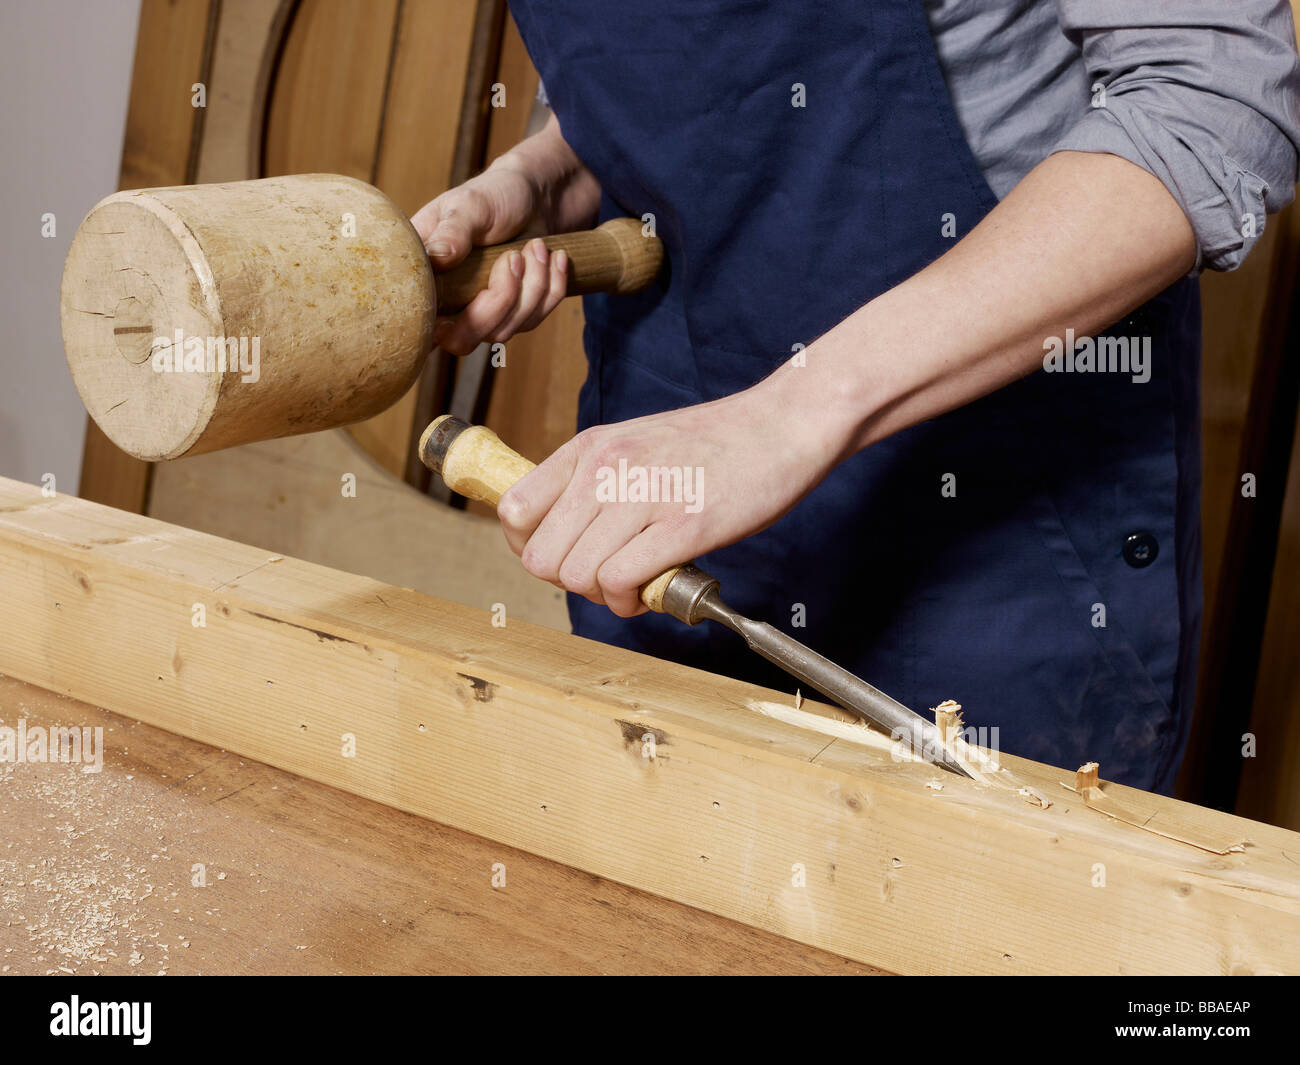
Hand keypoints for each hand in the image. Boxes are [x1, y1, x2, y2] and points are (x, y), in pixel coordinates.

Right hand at [411, 165, 569, 355]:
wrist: (536, 195)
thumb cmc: (495, 194)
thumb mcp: (471, 205)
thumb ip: (453, 232)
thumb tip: (435, 259)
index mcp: (424, 273)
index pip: (418, 319)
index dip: (436, 324)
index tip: (472, 289)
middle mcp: (447, 300)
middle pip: (462, 339)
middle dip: (499, 302)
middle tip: (515, 257)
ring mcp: (481, 312)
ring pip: (503, 331)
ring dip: (530, 287)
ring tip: (537, 246)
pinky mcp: (514, 314)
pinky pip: (533, 320)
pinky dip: (551, 289)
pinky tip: (555, 258)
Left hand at [497, 378, 847, 615]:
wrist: (782, 425)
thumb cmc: (713, 445)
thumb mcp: (633, 445)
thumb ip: (592, 483)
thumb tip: (562, 537)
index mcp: (589, 448)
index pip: (513, 512)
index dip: (531, 549)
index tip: (564, 559)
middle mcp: (605, 467)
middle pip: (541, 558)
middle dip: (570, 582)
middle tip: (608, 578)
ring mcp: (642, 495)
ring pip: (577, 575)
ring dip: (604, 596)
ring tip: (637, 584)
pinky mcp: (683, 524)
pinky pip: (621, 580)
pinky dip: (631, 600)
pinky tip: (656, 589)